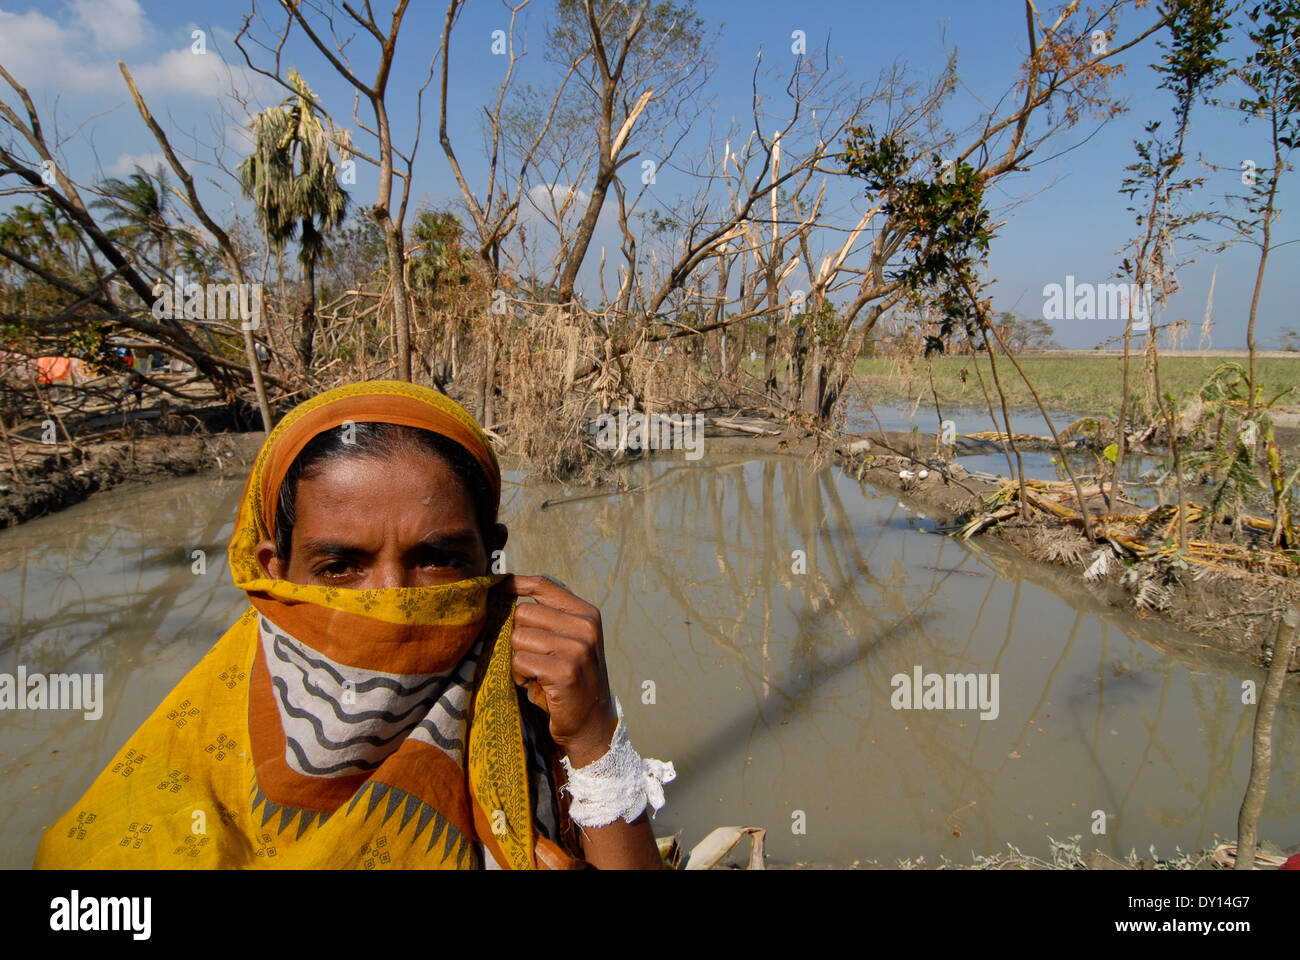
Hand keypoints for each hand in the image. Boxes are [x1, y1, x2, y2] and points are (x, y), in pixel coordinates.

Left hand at [501, 574, 617, 766]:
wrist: (591, 722)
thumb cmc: (570, 678)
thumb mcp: (568, 640)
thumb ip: (547, 615)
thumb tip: (506, 589)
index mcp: (586, 613)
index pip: (543, 585)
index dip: (515, 584)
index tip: (496, 588)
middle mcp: (585, 626)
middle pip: (523, 612)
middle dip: (518, 636)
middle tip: (533, 659)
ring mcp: (577, 649)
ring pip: (518, 637)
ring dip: (518, 659)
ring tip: (536, 673)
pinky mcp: (565, 671)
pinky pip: (519, 662)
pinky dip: (519, 676)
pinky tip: (536, 685)